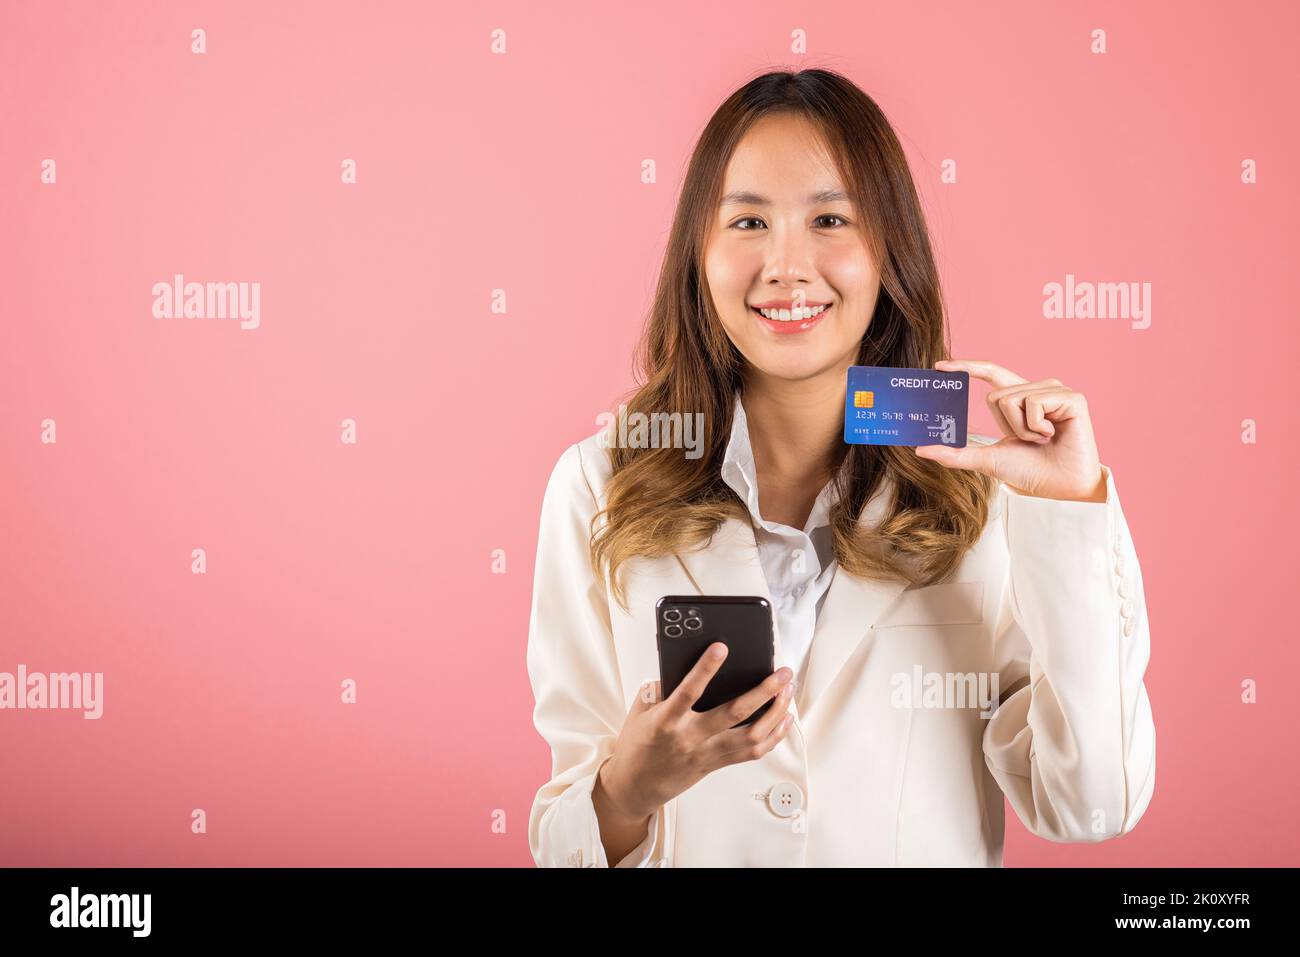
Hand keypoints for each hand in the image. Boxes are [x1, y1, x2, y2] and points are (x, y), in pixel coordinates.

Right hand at [597, 644, 795, 821]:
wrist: (636, 785)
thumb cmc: (638, 744)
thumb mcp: (640, 710)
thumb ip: (660, 687)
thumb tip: (685, 665)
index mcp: (667, 721)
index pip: (688, 692)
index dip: (705, 669)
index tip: (721, 647)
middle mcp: (691, 738)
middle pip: (735, 714)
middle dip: (763, 691)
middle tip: (782, 673)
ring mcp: (708, 753)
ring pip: (752, 736)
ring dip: (775, 712)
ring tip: (787, 691)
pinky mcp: (718, 763)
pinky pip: (753, 752)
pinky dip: (774, 735)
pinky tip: (785, 718)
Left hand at [913, 359, 1107, 502]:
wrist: (1059, 488)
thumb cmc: (1029, 471)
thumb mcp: (986, 459)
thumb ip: (955, 452)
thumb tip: (920, 449)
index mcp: (1020, 397)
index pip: (990, 373)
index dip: (967, 366)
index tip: (939, 366)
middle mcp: (1038, 388)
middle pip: (995, 394)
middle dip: (1006, 425)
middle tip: (1027, 441)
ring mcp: (1055, 390)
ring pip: (1012, 398)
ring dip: (1021, 428)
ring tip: (1042, 439)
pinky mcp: (1071, 397)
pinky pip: (1034, 403)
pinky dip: (1036, 426)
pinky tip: (1053, 435)